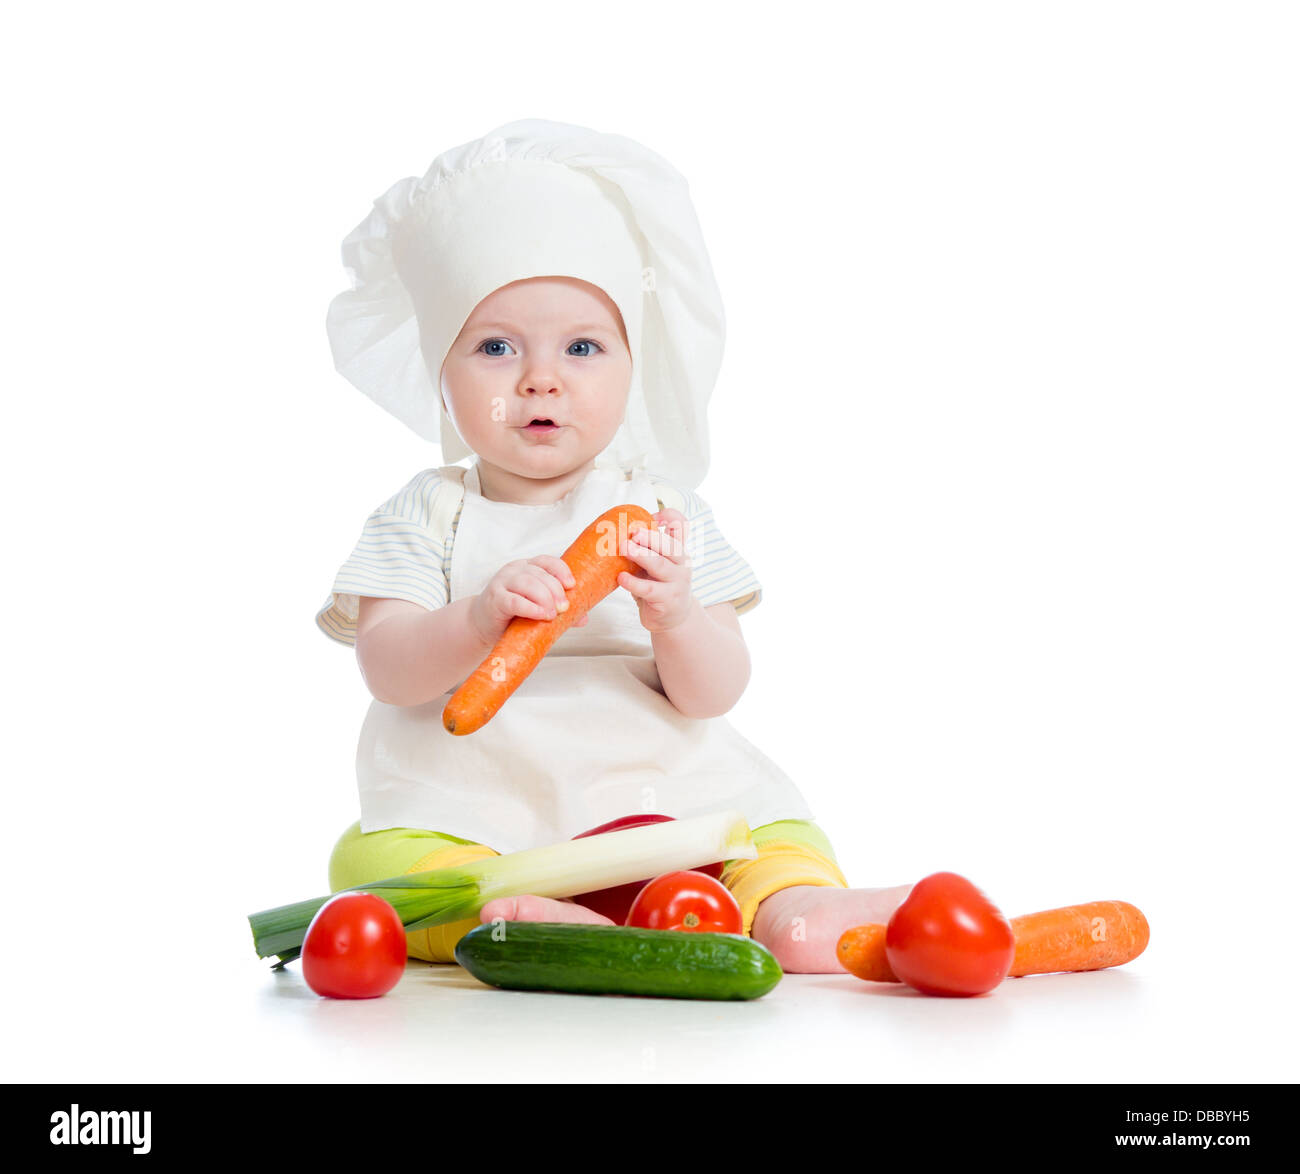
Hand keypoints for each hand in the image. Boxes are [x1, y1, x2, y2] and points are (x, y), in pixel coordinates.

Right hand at [469, 555, 588, 645]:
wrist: (484, 625)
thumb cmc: (514, 613)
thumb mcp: (539, 609)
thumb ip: (559, 610)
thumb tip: (583, 618)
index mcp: (528, 567)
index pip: (547, 561)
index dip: (561, 570)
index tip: (572, 585)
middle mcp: (515, 570)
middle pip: (539, 574)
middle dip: (555, 590)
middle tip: (564, 607)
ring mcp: (502, 583)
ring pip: (527, 584)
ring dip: (544, 598)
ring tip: (553, 614)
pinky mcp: (495, 599)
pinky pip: (514, 601)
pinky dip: (529, 608)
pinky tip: (540, 615)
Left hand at [618, 510, 693, 632]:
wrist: (673, 617)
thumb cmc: (659, 585)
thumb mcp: (656, 563)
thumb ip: (645, 548)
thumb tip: (615, 529)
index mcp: (678, 550)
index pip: (682, 525)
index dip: (669, 516)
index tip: (652, 516)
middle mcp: (681, 564)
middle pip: (671, 545)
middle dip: (651, 537)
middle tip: (634, 532)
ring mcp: (677, 582)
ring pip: (660, 565)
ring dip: (641, 555)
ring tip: (624, 549)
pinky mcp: (668, 600)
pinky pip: (650, 589)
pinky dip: (634, 583)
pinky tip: (621, 578)